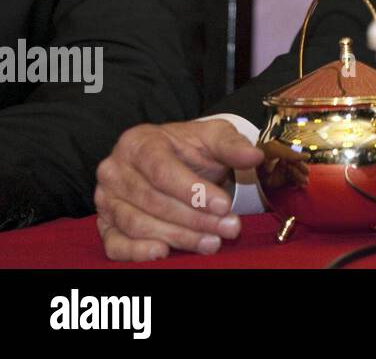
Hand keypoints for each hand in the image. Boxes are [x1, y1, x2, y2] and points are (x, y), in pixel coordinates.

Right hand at [95, 119, 264, 261]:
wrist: (177, 160)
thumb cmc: (192, 148)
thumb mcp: (215, 137)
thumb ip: (233, 146)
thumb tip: (254, 156)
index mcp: (139, 142)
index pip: (162, 170)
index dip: (193, 190)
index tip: (224, 204)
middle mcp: (115, 169)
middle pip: (153, 200)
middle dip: (195, 218)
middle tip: (229, 227)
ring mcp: (106, 198)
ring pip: (138, 224)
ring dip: (178, 237)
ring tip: (212, 242)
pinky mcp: (106, 224)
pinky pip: (115, 243)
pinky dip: (137, 253)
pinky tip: (164, 253)